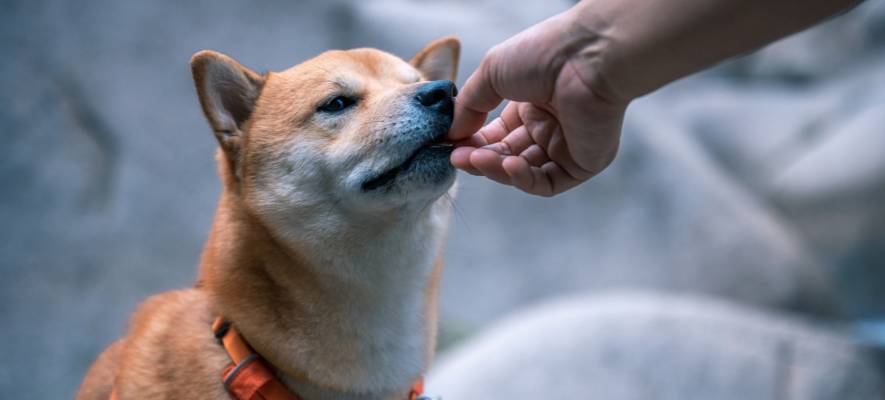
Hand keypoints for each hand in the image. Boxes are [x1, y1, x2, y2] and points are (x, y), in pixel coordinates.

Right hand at [448, 8, 627, 195]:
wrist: (587, 57)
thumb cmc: (543, 55)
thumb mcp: (492, 73)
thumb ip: (469, 106)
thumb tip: (451, 136)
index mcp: (531, 105)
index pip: (496, 135)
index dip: (472, 143)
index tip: (450, 146)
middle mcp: (549, 127)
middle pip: (506, 156)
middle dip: (480, 159)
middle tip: (458, 158)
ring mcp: (566, 147)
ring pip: (524, 172)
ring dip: (497, 169)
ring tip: (476, 160)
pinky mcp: (583, 163)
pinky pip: (547, 183)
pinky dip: (524, 179)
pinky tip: (509, 165)